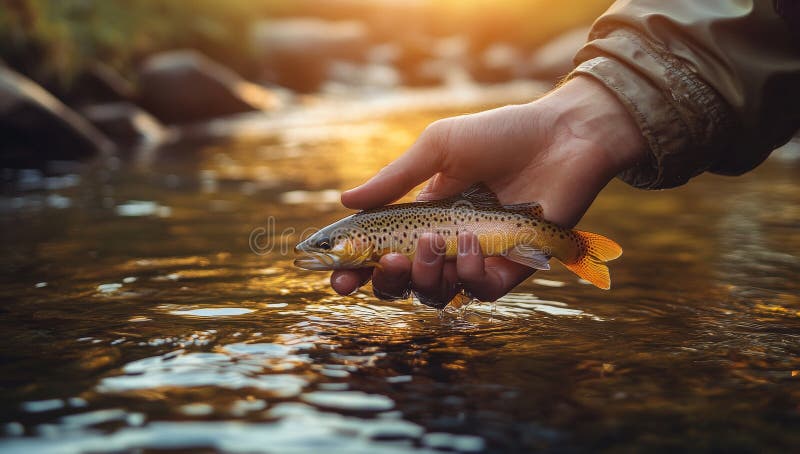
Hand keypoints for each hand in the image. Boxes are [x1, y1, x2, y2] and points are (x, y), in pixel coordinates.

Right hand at [331, 76, 645, 304]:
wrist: (564, 135)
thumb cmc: (501, 134)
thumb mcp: (439, 148)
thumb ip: (394, 179)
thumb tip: (344, 201)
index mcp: (424, 214)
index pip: (383, 251)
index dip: (358, 269)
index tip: (339, 277)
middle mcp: (447, 241)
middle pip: (404, 282)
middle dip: (387, 280)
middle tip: (387, 260)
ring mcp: (478, 257)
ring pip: (436, 292)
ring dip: (424, 275)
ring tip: (430, 241)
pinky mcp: (511, 268)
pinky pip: (478, 291)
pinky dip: (468, 273)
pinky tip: (471, 242)